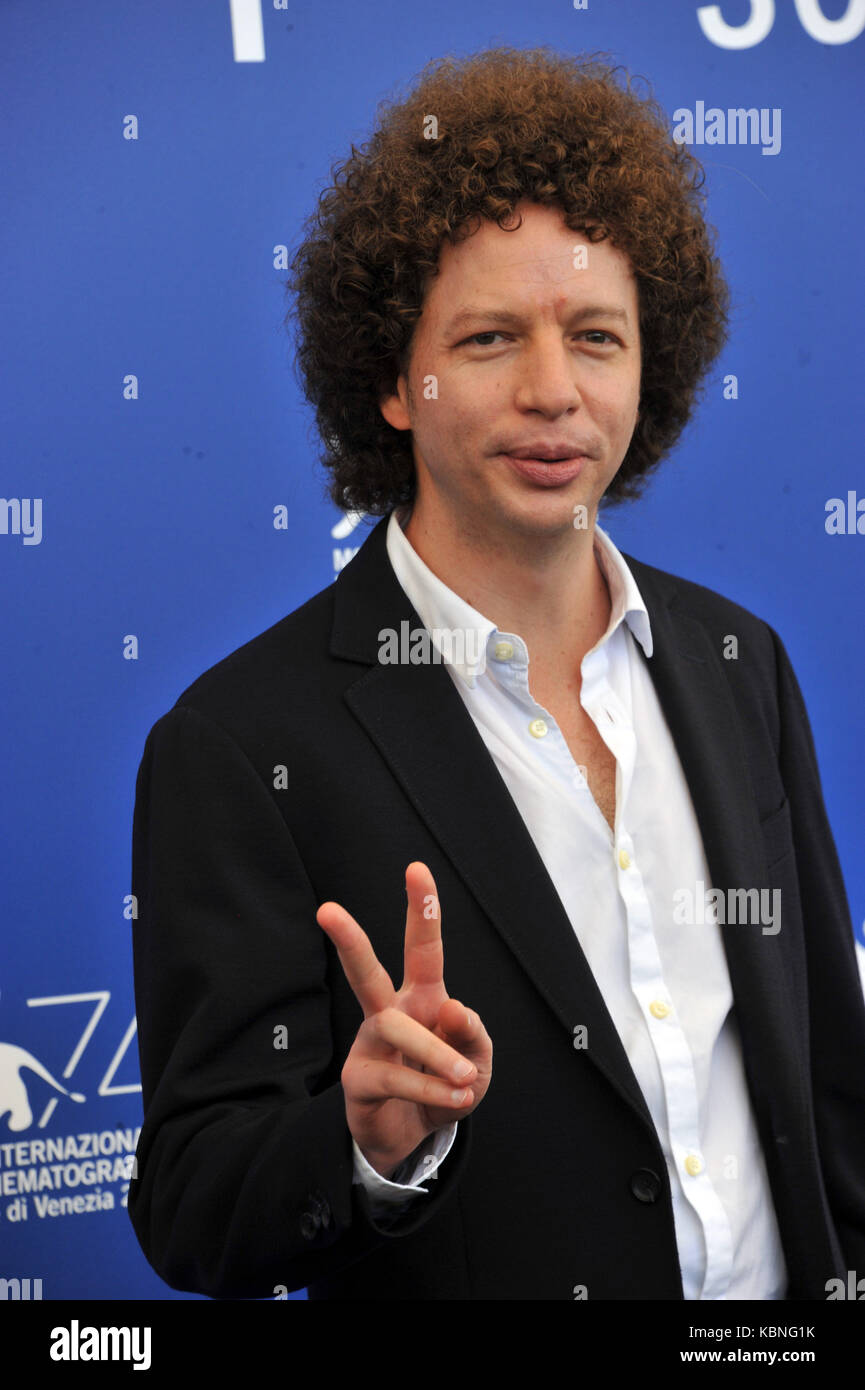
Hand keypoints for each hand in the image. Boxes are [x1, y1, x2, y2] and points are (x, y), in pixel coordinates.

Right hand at [316, 861, 492, 1178]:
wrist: (417, 1140)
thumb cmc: (447, 1088)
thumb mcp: (479, 1065)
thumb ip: (474, 1035)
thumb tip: (452, 1008)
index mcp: (423, 998)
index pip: (422, 948)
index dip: (422, 909)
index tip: (417, 869)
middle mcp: (390, 1013)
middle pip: (366, 971)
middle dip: (349, 940)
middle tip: (327, 911)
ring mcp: (369, 1045)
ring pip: (394, 1028)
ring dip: (437, 1054)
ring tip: (465, 1078)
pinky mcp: (358, 1082)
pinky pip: (394, 1077)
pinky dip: (430, 1087)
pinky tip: (454, 1100)